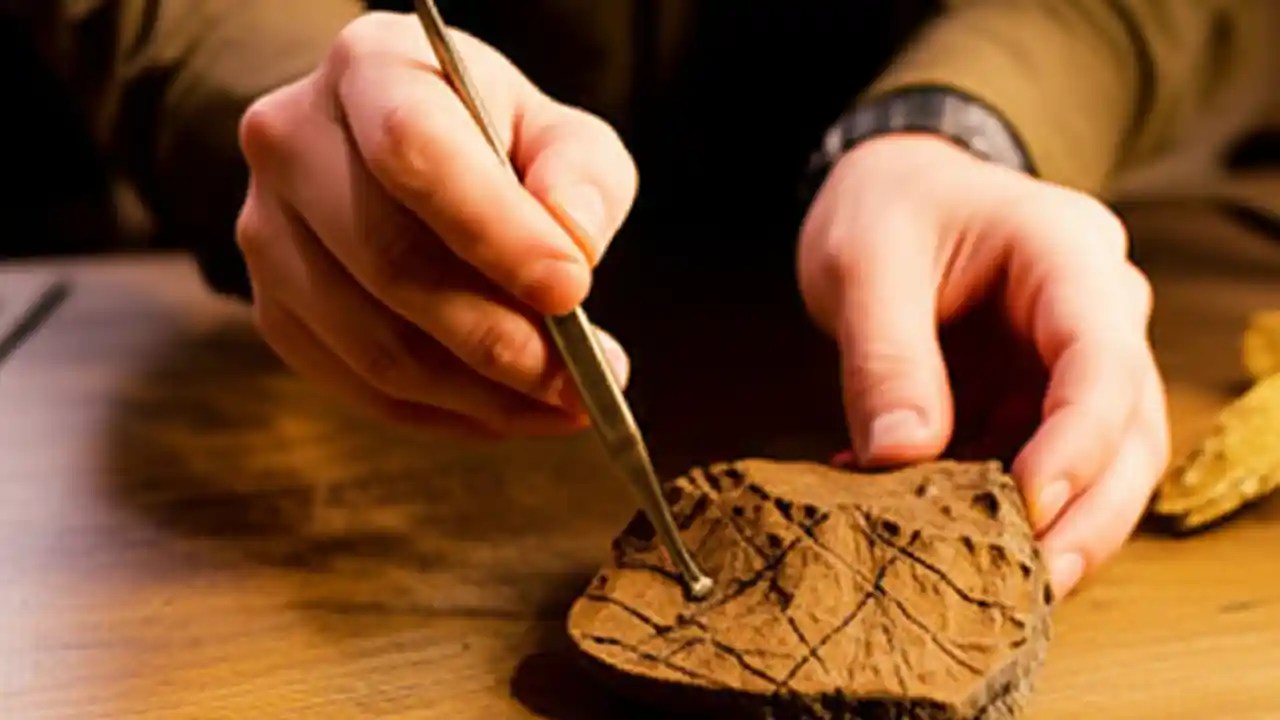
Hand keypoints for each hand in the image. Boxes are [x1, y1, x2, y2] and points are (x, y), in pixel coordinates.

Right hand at [236, 12, 635, 435]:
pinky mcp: (275, 311)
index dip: (495, 231)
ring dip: (483, 394)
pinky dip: (450, 415)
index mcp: (367, 69)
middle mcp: (292, 144)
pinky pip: (363, 390)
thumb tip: (573, 247)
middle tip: (582, 378)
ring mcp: (267, 234)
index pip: (415, 153)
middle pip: (390, 263)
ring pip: (375, 346)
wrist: (392, 152)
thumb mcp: (553, 127)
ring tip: (563, 402)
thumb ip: (579, 175)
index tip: (571, 289)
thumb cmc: (487, 137)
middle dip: (500, 338)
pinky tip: (512, 410)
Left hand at [800, 135, 1170, 597]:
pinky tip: (928, 527)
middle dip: (1088, 515)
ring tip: (982, 579)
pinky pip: (1035, 467)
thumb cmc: (888, 207)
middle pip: (1129, 429)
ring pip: (1101, 463)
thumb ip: (884, 355)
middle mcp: (1095, 312)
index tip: (1028, 505)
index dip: (1076, 442)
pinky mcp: (1037, 400)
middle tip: (1029, 585)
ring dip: (1049, 528)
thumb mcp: (866, 262)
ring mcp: (1071, 362)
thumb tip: (899, 456)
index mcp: (1066, 255)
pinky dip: (992, 509)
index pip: (1101, 360)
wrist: (893, 191)